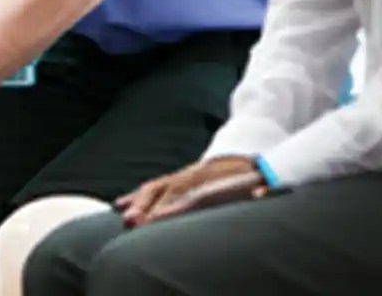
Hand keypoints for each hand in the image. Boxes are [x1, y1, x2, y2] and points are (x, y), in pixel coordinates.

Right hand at [118, 156, 263, 226]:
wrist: (246, 159)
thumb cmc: (251, 178)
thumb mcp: (259, 183)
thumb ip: (260, 189)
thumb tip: (262, 191)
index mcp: (211, 179)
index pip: (188, 194)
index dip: (172, 207)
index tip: (156, 219)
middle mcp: (191, 176)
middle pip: (165, 191)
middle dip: (148, 207)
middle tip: (132, 222)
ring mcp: (181, 177)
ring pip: (154, 187)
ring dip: (137, 203)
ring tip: (124, 219)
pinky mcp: (175, 180)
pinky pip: (152, 187)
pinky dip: (135, 196)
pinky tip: (120, 206)